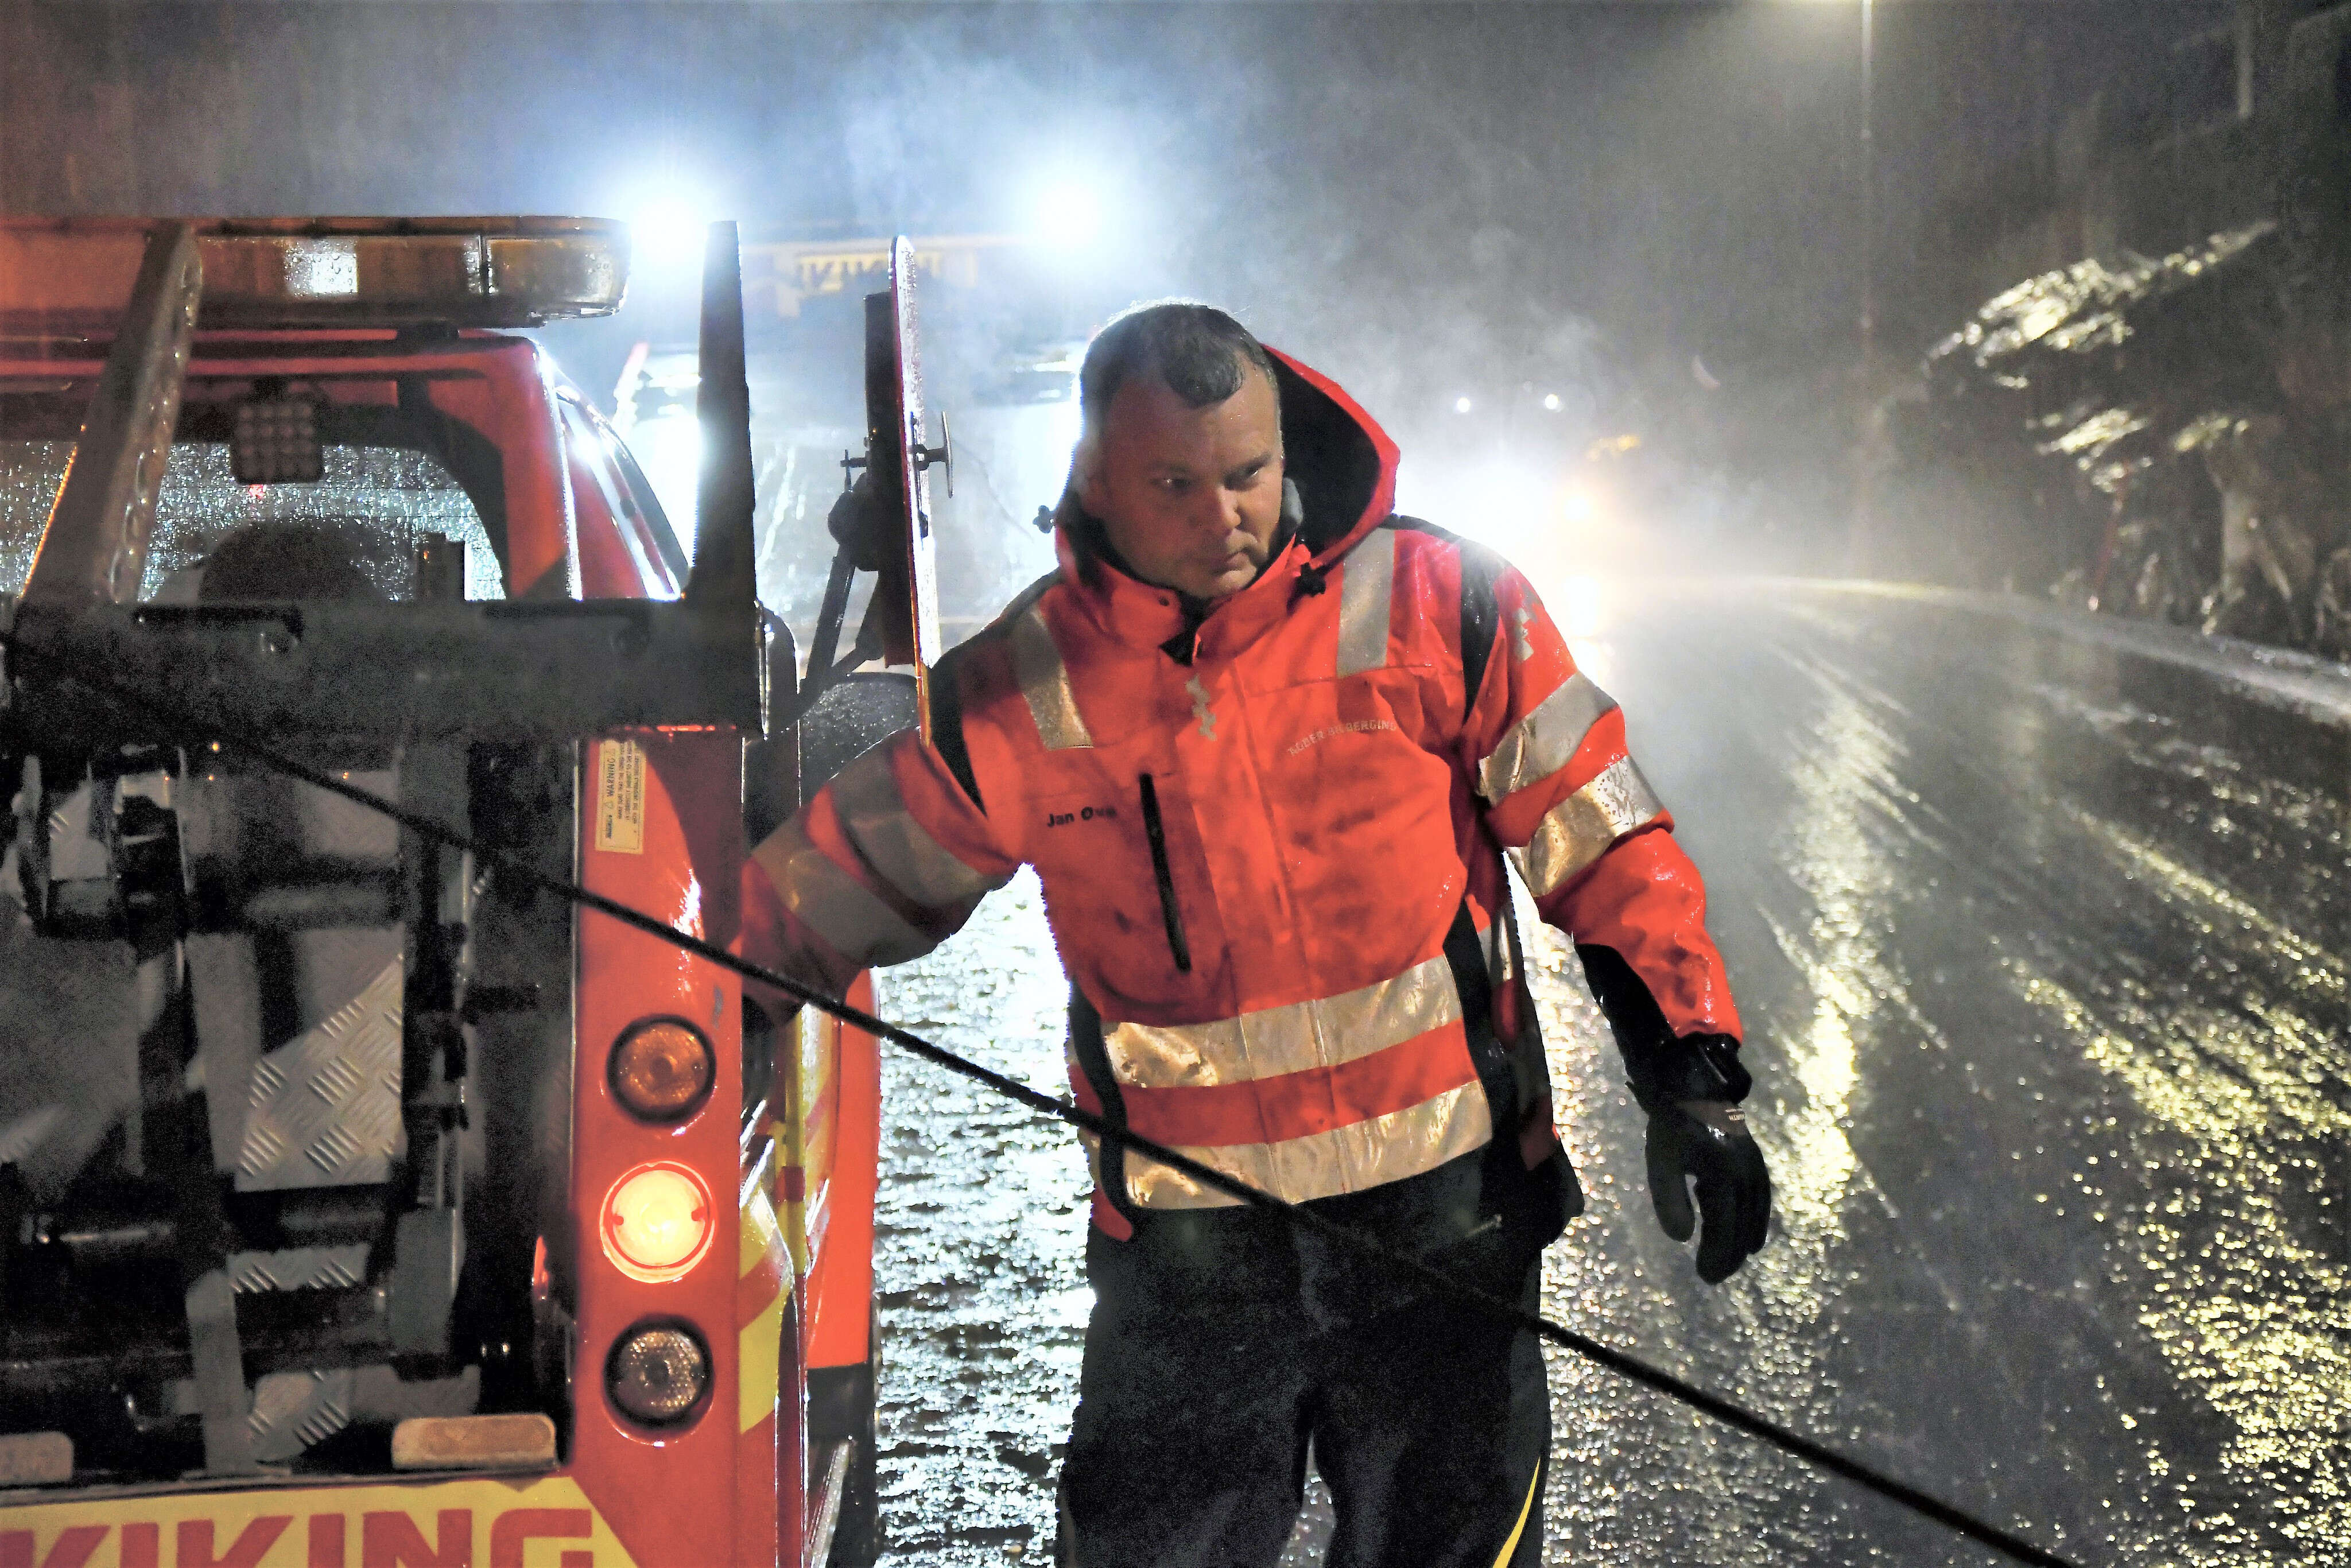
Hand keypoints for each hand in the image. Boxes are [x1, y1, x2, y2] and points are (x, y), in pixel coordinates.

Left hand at [1645, 1099, 1770, 1282]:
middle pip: (1743, 1226)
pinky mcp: (1756, 1160)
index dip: (1716, 1256)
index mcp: (1723, 1175)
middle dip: (1730, 1256)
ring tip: (1731, 1262)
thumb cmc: (1671, 1125)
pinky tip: (1753, 1237)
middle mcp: (1746, 1174)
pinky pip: (1762, 1200)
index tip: (1705, 1276)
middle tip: (1713, 1277)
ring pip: (1755, 1215)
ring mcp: (1755, 1167)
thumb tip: (1682, 1239)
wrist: (1693, 1084)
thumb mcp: (1661, 1161)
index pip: (1723, 1228)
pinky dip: (1758, 1221)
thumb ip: (1670, 1200)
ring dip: (1744, 1242)